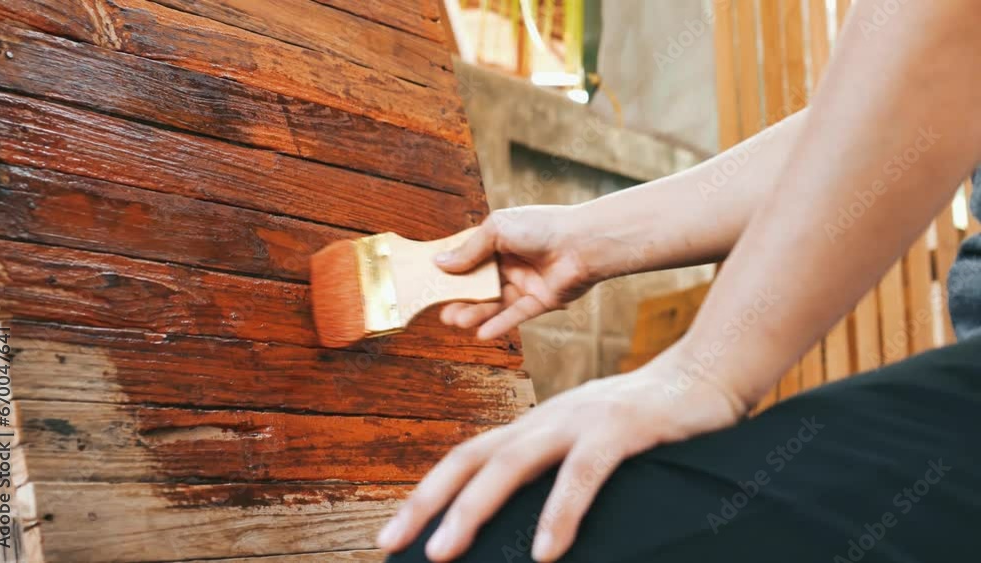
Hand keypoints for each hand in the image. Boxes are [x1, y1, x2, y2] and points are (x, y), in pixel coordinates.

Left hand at [375, 344, 747, 560]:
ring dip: (473, 508)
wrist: (706, 374)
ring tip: (444, 552)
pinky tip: (544, 552)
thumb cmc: (645, 420)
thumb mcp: (588, 445)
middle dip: (427, 502)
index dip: (427, 493)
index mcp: (535, 426)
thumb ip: (555, 472)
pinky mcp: (621, 428)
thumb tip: (524, 525)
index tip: (394, 533)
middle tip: (392, 544)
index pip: (467, 457)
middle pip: (473, 457)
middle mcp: (547, 419)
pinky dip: (559, 512)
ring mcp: (581, 419)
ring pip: (513, 462)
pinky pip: (582, 473)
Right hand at [434, 205, 594, 339]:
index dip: (450, 271)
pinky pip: (516, 315)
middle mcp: (511, 263)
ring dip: (475, 313)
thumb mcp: (497, 231)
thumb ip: (470, 250)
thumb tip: (440, 263)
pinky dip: (499, 324)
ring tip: (455, 320)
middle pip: (479, 285)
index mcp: (499, 241)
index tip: (429, 283)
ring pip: (494, 302)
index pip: (468, 258)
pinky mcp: (540, 301)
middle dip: (459, 298)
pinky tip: (481, 333)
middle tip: (441, 311)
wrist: (583, 243)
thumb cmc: (542, 227)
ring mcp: (525, 283)